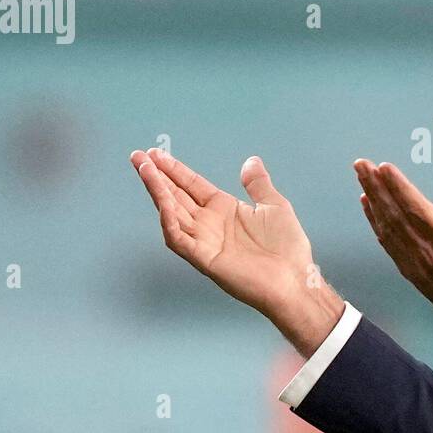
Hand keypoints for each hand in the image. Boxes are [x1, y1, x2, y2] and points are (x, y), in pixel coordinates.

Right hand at [129, 148, 343, 355]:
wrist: (295, 279)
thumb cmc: (288, 247)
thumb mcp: (274, 206)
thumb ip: (258, 183)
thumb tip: (251, 161)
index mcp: (223, 209)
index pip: (191, 185)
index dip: (174, 169)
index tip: (155, 153)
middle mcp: (208, 224)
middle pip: (175, 195)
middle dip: (156, 176)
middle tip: (138, 156)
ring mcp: (204, 241)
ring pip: (171, 213)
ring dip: (157, 192)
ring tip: (145, 169)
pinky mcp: (204, 258)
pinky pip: (179, 239)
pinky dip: (169, 221)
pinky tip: (163, 203)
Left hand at [354, 160, 432, 341]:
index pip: (415, 208)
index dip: (398, 187)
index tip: (383, 168)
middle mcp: (424, 250)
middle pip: (394, 213)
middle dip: (376, 186)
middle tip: (361, 164)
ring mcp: (414, 262)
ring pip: (387, 226)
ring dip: (373, 200)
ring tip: (361, 177)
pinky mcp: (410, 270)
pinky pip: (388, 242)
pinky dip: (375, 223)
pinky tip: (369, 207)